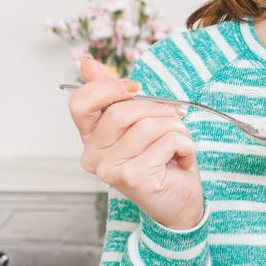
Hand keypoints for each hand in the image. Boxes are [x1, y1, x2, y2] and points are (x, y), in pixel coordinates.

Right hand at [68, 57, 203, 229]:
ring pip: (148, 126)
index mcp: (91, 138)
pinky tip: (182, 159)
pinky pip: (167, 142)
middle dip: (158, 109)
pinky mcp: (134, 178)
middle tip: (175, 118)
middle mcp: (93, 156)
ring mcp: (111, 170)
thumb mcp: (139, 121)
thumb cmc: (161, 159)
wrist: (180, 202)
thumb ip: (114, 95)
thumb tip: (87, 63)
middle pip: (122, 112)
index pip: (80, 103)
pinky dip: (185, 144)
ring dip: (176, 128)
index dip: (108, 88)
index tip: (135, 88)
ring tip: (180, 142)